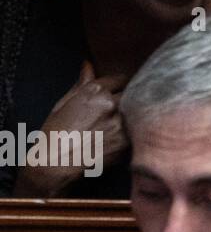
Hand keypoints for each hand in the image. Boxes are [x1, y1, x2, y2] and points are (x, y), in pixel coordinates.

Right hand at [12, 62, 128, 196]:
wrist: (53, 166)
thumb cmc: (54, 135)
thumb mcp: (63, 104)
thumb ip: (81, 84)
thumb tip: (88, 64)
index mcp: (95, 92)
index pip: (120, 78)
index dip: (119, 85)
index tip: (119, 90)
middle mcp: (111, 104)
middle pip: (132, 93)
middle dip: (128, 97)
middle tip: (120, 108)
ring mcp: (121, 123)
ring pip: (137, 111)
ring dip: (131, 113)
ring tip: (117, 123)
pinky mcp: (127, 142)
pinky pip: (136, 129)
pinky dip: (131, 131)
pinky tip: (118, 136)